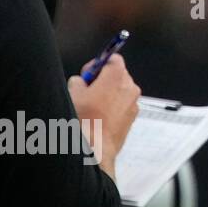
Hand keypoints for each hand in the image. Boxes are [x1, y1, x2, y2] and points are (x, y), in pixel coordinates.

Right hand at [67, 54, 139, 177]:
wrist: (96, 148)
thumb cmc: (84, 120)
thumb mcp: (73, 94)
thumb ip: (78, 81)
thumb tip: (80, 82)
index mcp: (117, 76)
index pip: (113, 59)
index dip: (99, 64)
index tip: (88, 74)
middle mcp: (130, 87)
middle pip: (118, 75)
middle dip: (103, 80)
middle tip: (86, 90)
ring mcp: (134, 102)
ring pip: (121, 91)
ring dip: (108, 94)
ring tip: (91, 106)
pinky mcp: (133, 116)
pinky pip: (123, 104)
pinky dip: (113, 106)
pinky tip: (99, 117)